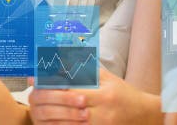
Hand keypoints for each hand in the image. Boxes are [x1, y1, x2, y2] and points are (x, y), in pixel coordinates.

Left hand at [29, 68, 158, 123]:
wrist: (143, 115)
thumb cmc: (121, 93)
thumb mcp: (105, 77)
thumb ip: (83, 69)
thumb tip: (59, 59)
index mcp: (104, 94)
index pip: (72, 89)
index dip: (51, 85)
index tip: (35, 81)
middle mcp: (102, 112)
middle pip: (68, 108)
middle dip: (47, 102)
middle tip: (32, 96)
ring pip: (69, 124)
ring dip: (50, 118)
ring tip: (36, 110)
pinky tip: (50, 123)